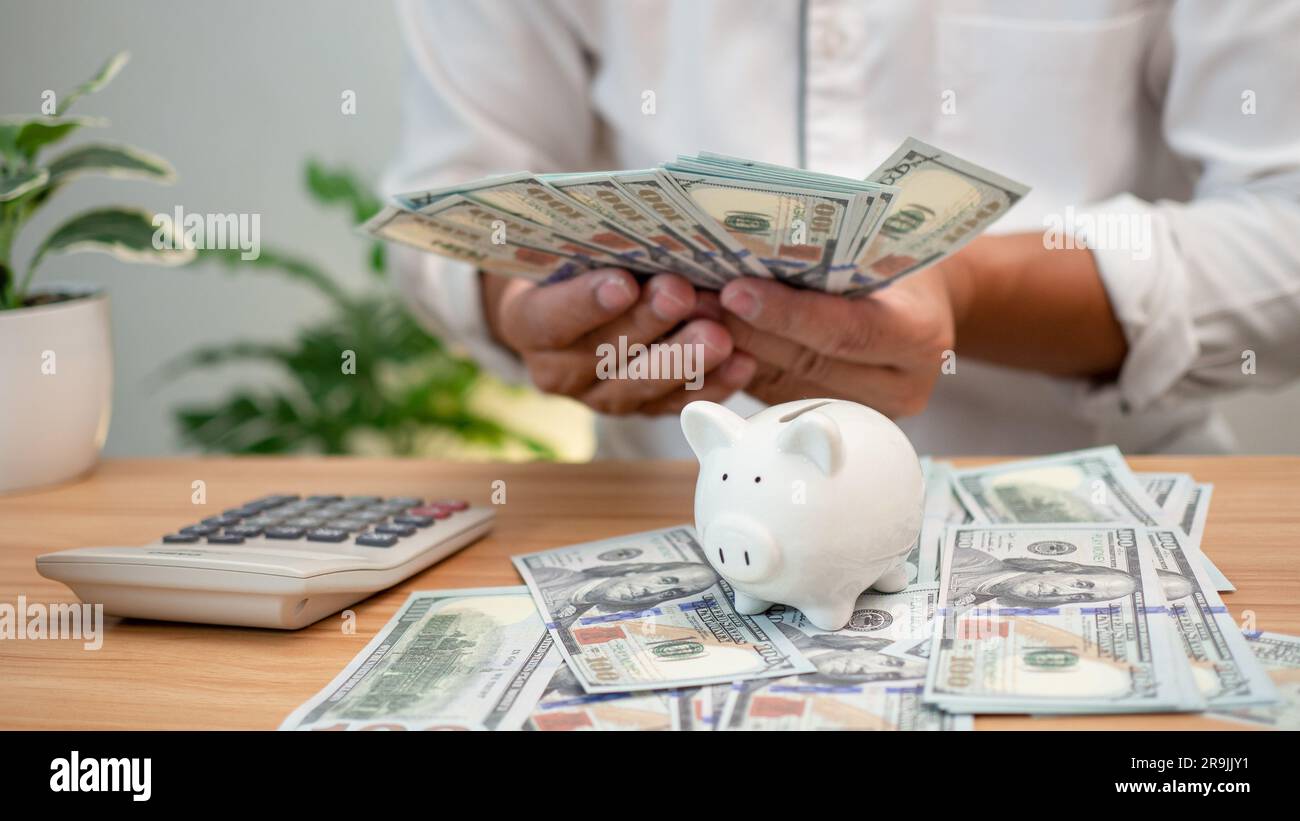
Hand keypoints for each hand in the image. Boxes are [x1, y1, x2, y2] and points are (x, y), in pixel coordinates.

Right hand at [482, 268, 756, 414]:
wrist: (583, 301)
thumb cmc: (582, 259)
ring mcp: (600, 396)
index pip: (549, 318)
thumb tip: (646, 221)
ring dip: (684, 359)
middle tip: (681, 294)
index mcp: (527, 324)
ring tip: (720, 336)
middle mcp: (558, 370)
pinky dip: (713, 385)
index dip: (585, 303)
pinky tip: (743, 364)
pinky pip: (677, 404)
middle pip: (603, 352)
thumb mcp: (572, 244)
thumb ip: (597, 243)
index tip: (622, 283)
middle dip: (647, 323)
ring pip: (642, 384)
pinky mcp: (642, 409)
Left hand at [718, 264, 959, 417]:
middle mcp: (900, 388)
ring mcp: (867, 415)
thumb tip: (744, 256)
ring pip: (782, 384)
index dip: (787, 314)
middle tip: (694, 299)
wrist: (919, 306)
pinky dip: (739, 364)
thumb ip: (829, 263)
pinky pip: (775, 395)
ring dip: (732, 349)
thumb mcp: (878, 251)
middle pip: (807, 361)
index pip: (846, 331)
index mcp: (919, 338)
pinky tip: (706, 338)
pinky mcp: (833, 421)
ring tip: (690, 315)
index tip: (735, 291)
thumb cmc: (895, 263)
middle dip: (746, 330)